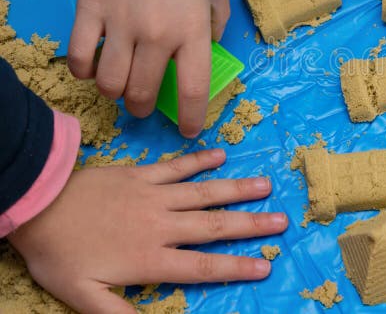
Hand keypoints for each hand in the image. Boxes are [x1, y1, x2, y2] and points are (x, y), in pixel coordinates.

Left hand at [8, 149, 286, 313]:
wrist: (38, 204)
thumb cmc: (61, 254)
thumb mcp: (84, 296)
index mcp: (151, 257)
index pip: (202, 267)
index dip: (235, 268)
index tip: (265, 267)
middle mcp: (161, 225)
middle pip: (214, 227)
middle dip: (251, 225)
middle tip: (281, 221)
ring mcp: (154, 196)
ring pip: (204, 193)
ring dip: (236, 190)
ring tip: (265, 185)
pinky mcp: (142, 174)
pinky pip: (177, 167)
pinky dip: (200, 160)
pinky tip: (221, 154)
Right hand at [68, 0, 230, 136]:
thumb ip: (217, 21)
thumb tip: (212, 47)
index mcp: (193, 30)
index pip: (191, 90)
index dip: (190, 118)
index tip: (187, 129)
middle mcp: (157, 33)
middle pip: (141, 93)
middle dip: (142, 109)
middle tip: (142, 106)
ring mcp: (120, 21)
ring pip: (109, 82)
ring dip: (114, 94)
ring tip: (118, 89)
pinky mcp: (89, 7)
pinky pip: (78, 54)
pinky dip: (83, 70)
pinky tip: (91, 68)